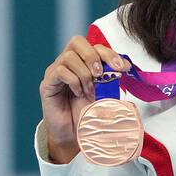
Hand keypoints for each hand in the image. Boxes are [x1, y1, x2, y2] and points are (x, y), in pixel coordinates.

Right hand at [39, 36, 131, 163]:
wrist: (75, 133)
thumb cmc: (88, 112)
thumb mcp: (106, 93)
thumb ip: (112, 78)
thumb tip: (127, 66)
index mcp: (82, 62)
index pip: (94, 46)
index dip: (109, 53)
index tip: (123, 68)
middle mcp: (67, 63)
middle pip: (77, 42)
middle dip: (94, 56)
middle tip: (101, 75)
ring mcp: (55, 72)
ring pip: (69, 57)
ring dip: (84, 73)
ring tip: (90, 90)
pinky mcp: (48, 84)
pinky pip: (60, 72)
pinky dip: (74, 81)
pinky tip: (79, 93)